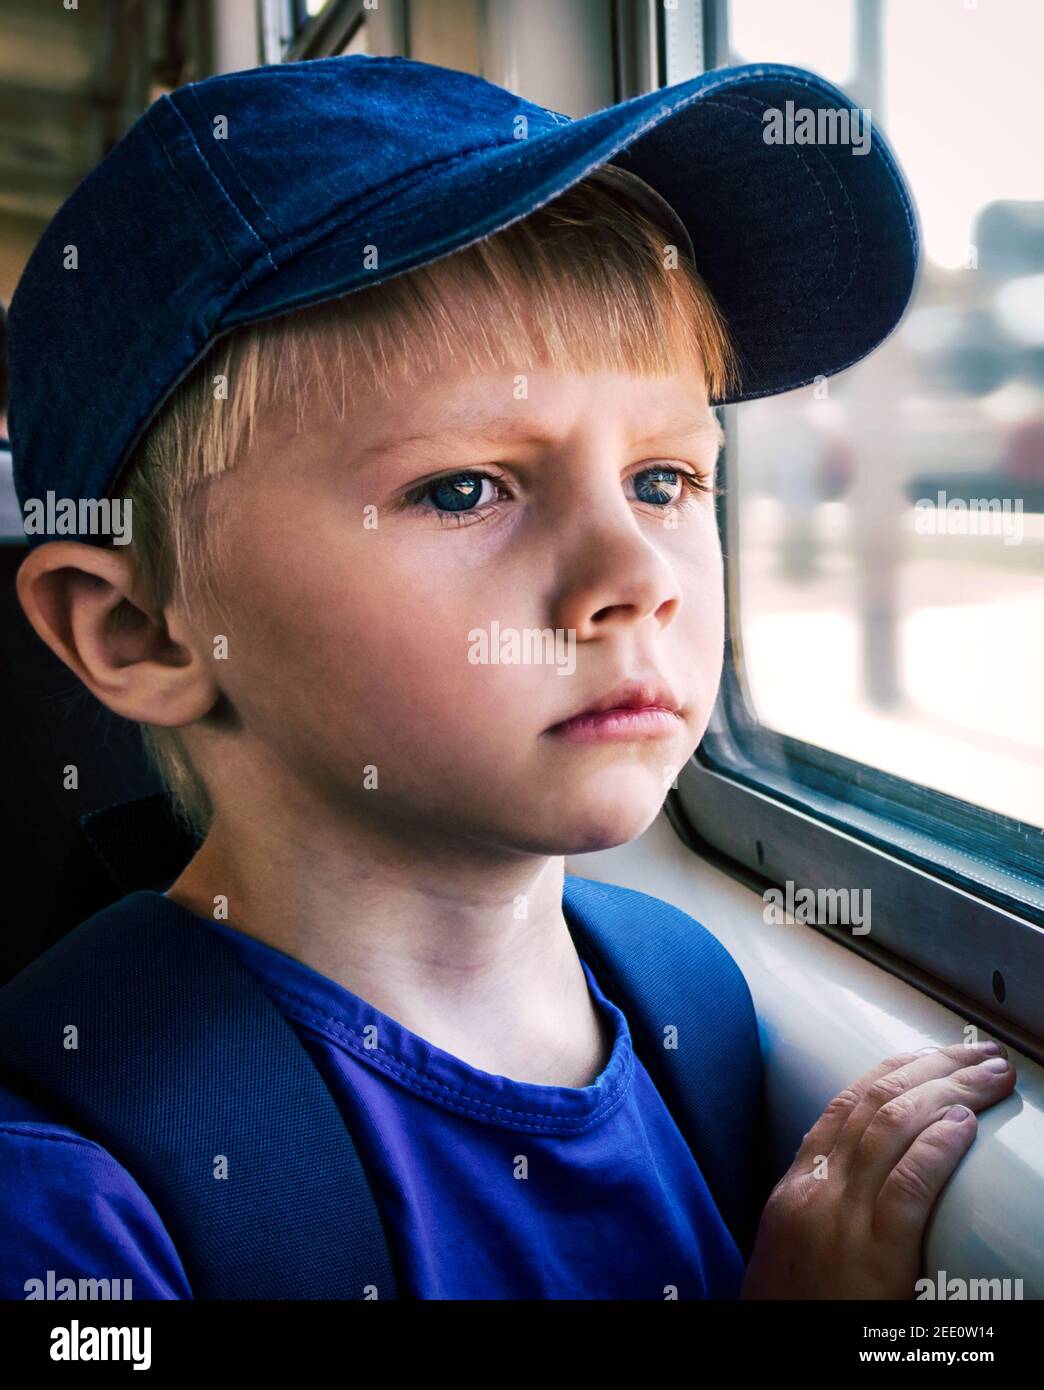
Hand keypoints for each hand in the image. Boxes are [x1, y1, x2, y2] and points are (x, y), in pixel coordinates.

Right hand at [739, 1042, 1016, 1299]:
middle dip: (932, 1068)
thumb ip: (825, 1203)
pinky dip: (936, 1149)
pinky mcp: (871, 1259)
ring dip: (949, 1092)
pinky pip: (907, 1188)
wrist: (768, 1362)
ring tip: (989, 1076)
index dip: (896, 1070)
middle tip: (979, 1053)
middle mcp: (815, 1190)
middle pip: (876, 1104)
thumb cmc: (789, 1313)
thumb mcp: (793, 1244)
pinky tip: (963, 1125)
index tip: (935, 1054)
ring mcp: (839, 1221)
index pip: (847, 1103)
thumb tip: (881, 1172)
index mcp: (796, 1186)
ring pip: (894, 1129)